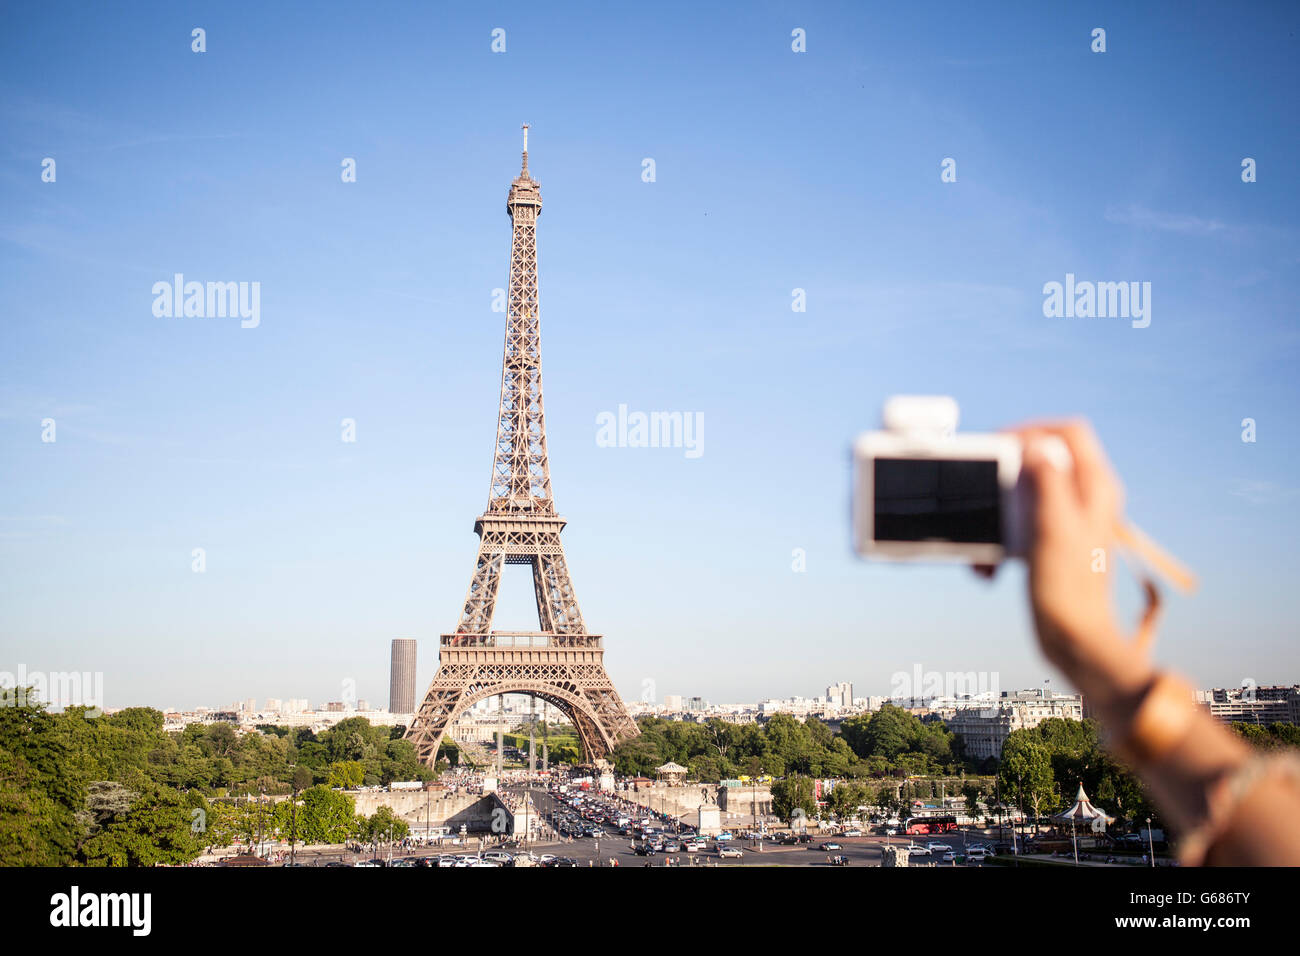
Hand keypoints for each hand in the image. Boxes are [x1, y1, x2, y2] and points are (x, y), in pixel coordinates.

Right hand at [978, 420, 1150, 709]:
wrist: (1072, 639)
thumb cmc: (1068, 589)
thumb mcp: (1053, 528)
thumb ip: (1048, 481)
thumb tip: (1035, 444)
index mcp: (1095, 488)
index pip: (1068, 432)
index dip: (1032, 429)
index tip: (999, 445)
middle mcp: (1086, 499)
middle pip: (1040, 461)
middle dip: (1005, 479)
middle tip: (982, 491)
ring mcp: (1068, 521)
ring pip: (1024, 495)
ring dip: (997, 513)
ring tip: (984, 541)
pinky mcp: (1050, 543)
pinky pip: (1018, 525)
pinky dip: (998, 539)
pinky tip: (988, 565)